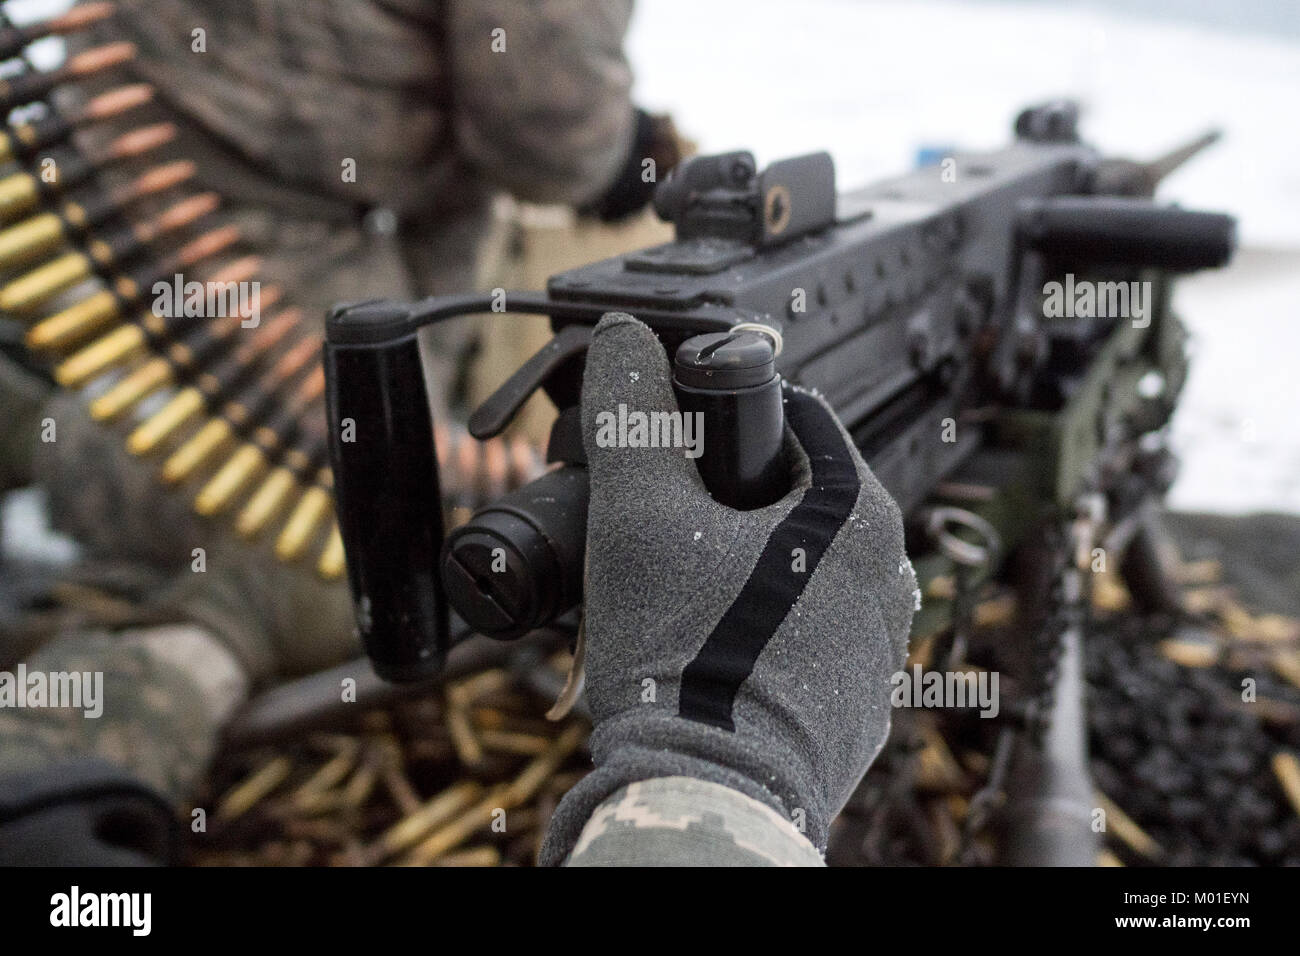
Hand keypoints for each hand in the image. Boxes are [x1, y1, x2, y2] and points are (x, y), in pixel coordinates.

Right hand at [541, 313, 916, 860]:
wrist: (709, 794)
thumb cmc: (688, 656)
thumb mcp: (639, 515)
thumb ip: (630, 415)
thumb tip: (623, 339)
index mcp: (858, 510)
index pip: (793, 420)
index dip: (723, 421)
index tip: (674, 448)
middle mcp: (888, 573)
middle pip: (795, 496)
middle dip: (728, 501)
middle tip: (663, 529)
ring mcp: (880, 644)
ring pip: (802, 567)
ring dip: (744, 566)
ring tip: (677, 594)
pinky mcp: (860, 701)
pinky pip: (809, 634)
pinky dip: (764, 627)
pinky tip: (710, 645)